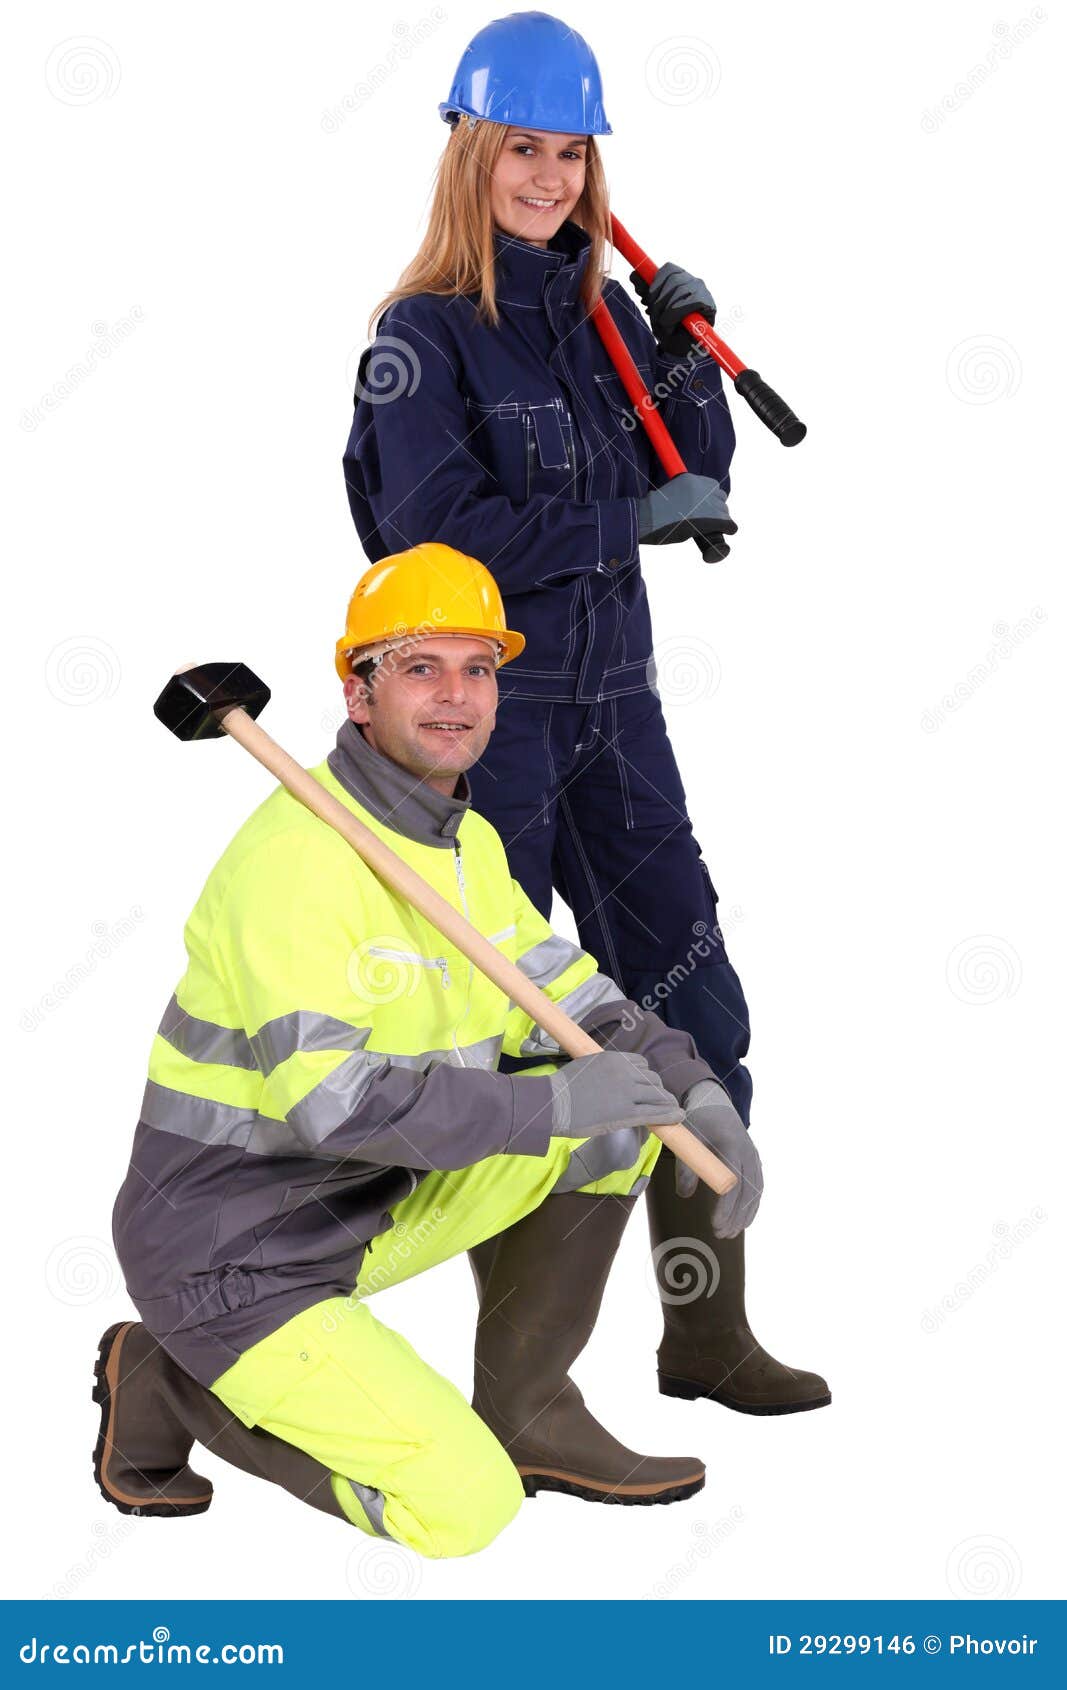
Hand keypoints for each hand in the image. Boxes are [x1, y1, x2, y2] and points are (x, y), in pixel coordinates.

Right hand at [549, 1052, 678, 1139]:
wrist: (553, 1103)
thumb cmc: (562, 1088)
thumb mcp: (585, 1066)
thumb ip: (603, 1070)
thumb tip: (608, 1079)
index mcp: (613, 1058)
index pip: (641, 1063)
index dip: (645, 1076)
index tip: (646, 1086)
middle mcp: (624, 1072)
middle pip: (652, 1079)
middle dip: (657, 1090)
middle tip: (660, 1100)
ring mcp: (627, 1093)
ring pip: (657, 1095)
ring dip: (667, 1103)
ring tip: (674, 1110)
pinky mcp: (627, 1114)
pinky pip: (655, 1113)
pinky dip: (669, 1115)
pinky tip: (678, 1117)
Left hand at [631, 261, 716, 356]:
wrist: (683, 349)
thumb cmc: (670, 327)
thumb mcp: (653, 308)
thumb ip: (645, 291)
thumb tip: (634, 274)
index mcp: (680, 278)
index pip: (668, 269)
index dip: (655, 282)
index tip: (647, 299)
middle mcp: (693, 281)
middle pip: (673, 280)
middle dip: (658, 300)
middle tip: (653, 316)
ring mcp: (702, 291)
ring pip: (680, 291)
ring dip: (666, 311)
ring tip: (663, 325)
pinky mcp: (709, 303)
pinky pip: (691, 302)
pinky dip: (676, 314)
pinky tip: (671, 325)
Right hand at [637, 472, 737, 559]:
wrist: (646, 519)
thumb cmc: (650, 512)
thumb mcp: (667, 495)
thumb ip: (681, 496)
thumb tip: (685, 508)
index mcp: (691, 479)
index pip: (712, 486)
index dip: (711, 498)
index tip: (707, 507)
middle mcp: (702, 488)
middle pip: (720, 498)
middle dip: (717, 508)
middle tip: (711, 519)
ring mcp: (707, 503)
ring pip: (725, 511)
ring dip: (722, 518)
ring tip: (716, 528)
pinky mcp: (711, 518)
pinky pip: (728, 523)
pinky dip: (729, 528)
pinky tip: (728, 531)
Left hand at [676, 1078, 762, 1235]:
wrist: (714, 1102)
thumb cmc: (697, 1121)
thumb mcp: (688, 1140)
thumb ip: (686, 1166)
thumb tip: (685, 1194)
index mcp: (730, 1145)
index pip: (732, 1183)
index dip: (725, 1207)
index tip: (716, 1224)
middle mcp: (746, 1151)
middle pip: (746, 1191)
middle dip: (735, 1216)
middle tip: (720, 1234)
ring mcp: (753, 1156)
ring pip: (755, 1191)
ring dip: (745, 1214)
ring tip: (731, 1233)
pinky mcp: (754, 1160)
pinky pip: (757, 1186)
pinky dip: (752, 1205)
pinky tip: (744, 1221)